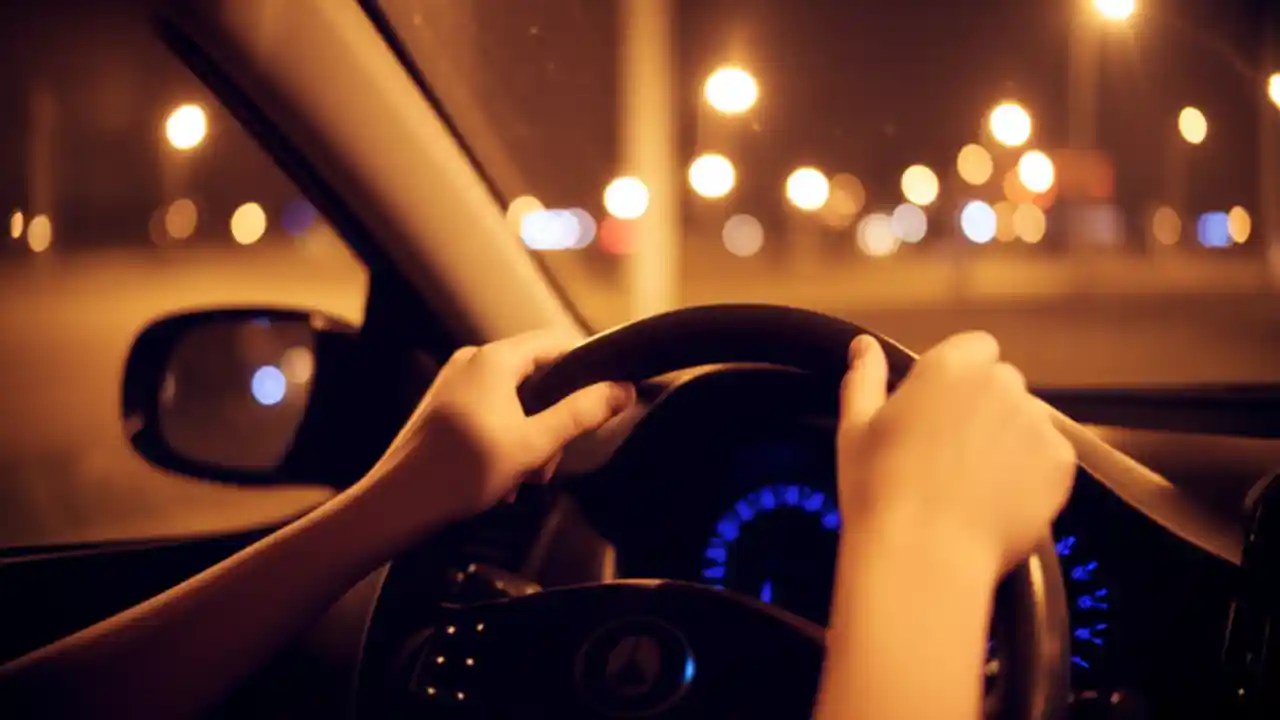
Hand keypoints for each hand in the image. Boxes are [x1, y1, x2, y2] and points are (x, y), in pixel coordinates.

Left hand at [360, 329, 634, 537]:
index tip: (605, 398)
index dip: (588, 368)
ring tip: (521, 477)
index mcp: (494, 360)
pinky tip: (500, 478)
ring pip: (515, 402)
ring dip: (529, 439)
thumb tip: (622, 390)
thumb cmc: (458, 473)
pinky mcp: (444, 409)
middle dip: (552, 421)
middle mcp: (472, 362)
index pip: (557, 343)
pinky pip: (491, 415)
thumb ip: (582, 414)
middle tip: (549, 460)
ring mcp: (454, 384)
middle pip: (537, 378)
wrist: (395, 505)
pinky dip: (505, 442)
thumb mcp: (534, 445)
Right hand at [836, 332, 1074, 575]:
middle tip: (953, 451)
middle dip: (985, 407)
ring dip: (1009, 439)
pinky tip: (999, 500)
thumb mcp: (856, 429)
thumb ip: (864, 378)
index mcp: (950, 366)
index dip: (962, 375)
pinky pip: (1049, 456)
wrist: (924, 556)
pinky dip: (1032, 473)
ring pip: (1027, 421)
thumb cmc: (878, 489)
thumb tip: (864, 344)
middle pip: (1003, 383)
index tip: (940, 408)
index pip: (975, 346)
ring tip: (977, 483)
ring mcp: (1036, 422)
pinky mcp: (1061, 462)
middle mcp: (1000, 383)